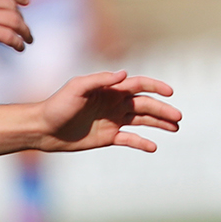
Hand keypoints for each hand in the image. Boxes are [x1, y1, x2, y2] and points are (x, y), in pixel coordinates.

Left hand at [30, 71, 180, 152]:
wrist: (42, 129)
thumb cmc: (57, 105)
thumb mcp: (77, 88)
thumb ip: (101, 80)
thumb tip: (124, 74)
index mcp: (110, 90)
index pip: (139, 85)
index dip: (156, 87)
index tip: (170, 93)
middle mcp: (115, 104)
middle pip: (146, 105)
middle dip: (163, 110)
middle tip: (178, 117)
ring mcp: (113, 120)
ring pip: (143, 120)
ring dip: (160, 123)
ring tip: (175, 128)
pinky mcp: (108, 137)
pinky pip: (130, 139)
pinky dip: (142, 143)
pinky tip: (153, 147)